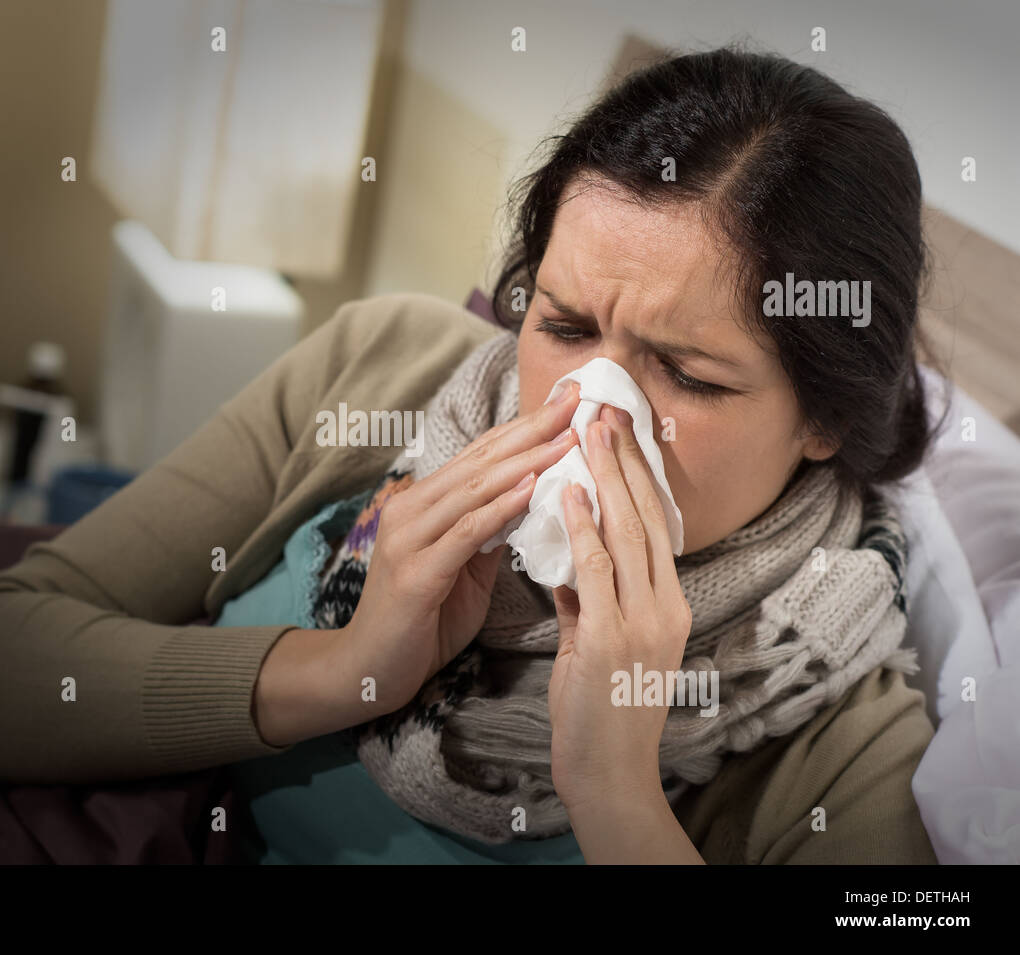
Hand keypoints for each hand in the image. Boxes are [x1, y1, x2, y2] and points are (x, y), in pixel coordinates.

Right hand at [335, 381, 582, 711]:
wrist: (371, 668)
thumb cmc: (421, 620)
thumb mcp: (464, 569)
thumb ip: (489, 532)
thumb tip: (531, 500)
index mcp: (422, 504)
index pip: (480, 455)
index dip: (524, 427)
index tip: (568, 402)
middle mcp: (410, 510)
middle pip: (481, 461)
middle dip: (532, 429)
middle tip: (575, 400)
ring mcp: (408, 538)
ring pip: (475, 489)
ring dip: (526, 461)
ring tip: (567, 438)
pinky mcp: (414, 571)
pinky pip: (465, 532)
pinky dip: (500, 507)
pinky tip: (530, 487)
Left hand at [548, 405, 692, 816]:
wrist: (610, 774)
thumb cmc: (601, 711)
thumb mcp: (595, 646)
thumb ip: (585, 602)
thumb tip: (565, 564)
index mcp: (668, 606)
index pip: (655, 527)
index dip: (636, 477)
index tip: (619, 433)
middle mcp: (665, 607)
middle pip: (645, 518)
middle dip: (623, 461)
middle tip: (604, 411)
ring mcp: (642, 622)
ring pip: (626, 533)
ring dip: (604, 478)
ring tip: (587, 431)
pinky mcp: (610, 639)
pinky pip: (595, 571)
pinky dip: (580, 528)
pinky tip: (566, 493)